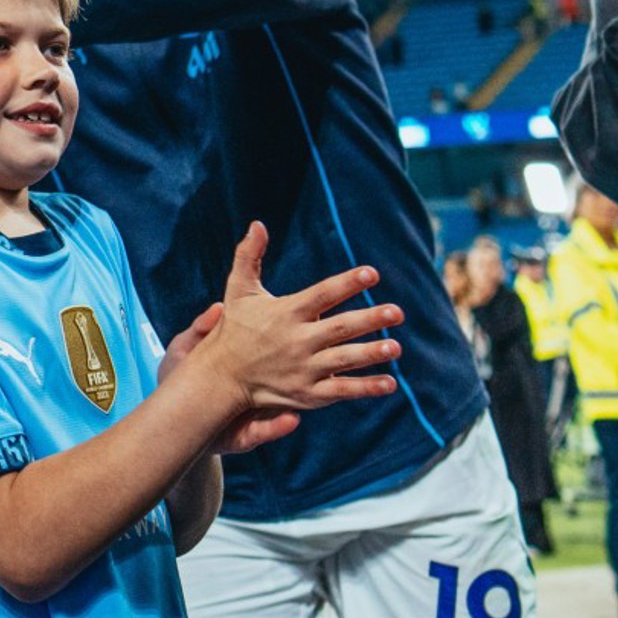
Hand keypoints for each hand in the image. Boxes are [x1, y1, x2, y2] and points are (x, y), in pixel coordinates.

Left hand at [159, 302, 302, 453]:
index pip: (274, 346)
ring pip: (287, 405)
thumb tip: (218, 306)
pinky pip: (267, 432)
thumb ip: (199, 331)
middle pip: (290, 374)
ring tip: (307, 391)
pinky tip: (291, 419)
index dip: (289, 335)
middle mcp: (257, 386)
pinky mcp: (248, 436)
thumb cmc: (178, 376)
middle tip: (315, 355)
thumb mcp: (183, 350)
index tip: (301, 323)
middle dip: (306, 366)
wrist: (170, 420)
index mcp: (246, 361)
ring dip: (300, 398)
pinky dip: (279, 427)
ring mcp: (255, 412)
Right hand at [182, 222, 405, 424]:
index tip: (371, 273)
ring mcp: (303, 369)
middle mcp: (296, 340)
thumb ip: (248, 256)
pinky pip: (341, 390)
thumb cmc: (235, 328)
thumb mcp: (238, 290)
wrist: (221, 375)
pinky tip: (390, 383)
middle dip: (369, 319)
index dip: (347, 283)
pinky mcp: (307, 393)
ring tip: (396, 346)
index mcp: (286, 313)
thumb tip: (257, 224)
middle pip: (339, 328)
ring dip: (371, 353)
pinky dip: (365, 388)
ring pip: (343, 360)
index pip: (322, 294)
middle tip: (397, 312)